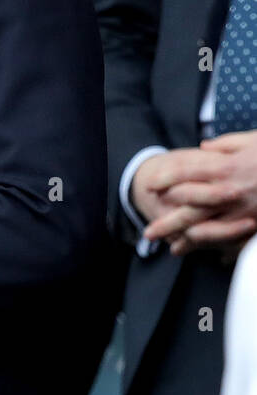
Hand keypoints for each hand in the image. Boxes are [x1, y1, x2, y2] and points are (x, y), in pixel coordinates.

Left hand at [145, 132, 256, 254]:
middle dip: (167, 222)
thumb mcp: (254, 139)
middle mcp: (231, 191)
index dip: (163, 179)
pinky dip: (220, 248)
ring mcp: (245, 211)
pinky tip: (210, 255)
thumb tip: (203, 147)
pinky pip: (235, 240)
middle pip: (190, 209)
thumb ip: (226, 144)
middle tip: (148, 233)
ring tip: (172, 249)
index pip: (184, 173)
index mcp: (226, 167)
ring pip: (209, 230)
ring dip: (189, 241)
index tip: (148, 185)